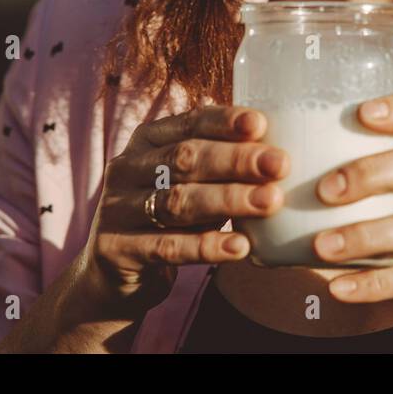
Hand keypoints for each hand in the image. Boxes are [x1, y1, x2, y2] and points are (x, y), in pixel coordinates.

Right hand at [80, 105, 289, 313]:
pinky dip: (206, 246)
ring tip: (270, 202)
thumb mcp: (188, 182)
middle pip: (186, 159)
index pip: (190, 122)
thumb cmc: (169, 215)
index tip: (261, 124)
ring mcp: (116, 208)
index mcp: (148, 140)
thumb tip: (280, 148)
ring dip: (229, 200)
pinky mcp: (116, 249)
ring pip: (178, 201)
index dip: (225, 121)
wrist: (112, 271)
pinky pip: (168, 247)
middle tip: (280, 164)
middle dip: (237, 160)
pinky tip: (240, 247)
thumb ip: (221, 163)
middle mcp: (127, 167)